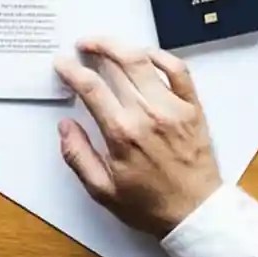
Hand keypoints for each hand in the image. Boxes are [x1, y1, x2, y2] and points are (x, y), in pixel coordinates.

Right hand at [54, 38, 221, 236]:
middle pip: (118, 64)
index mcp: (122, 133)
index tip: (62, 64)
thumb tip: (65, 126)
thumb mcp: (102, 190)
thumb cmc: (149, 204)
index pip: (91, 88)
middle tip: (83, 46)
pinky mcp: (192, 108)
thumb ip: (78, 155)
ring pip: (144, 61)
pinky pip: (178, 70)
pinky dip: (161, 56)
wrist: (195, 212)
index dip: (72, 70)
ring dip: (121, 46)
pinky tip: (146, 54)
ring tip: (107, 44)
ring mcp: (173, 107)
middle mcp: (148, 114)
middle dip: (96, 48)